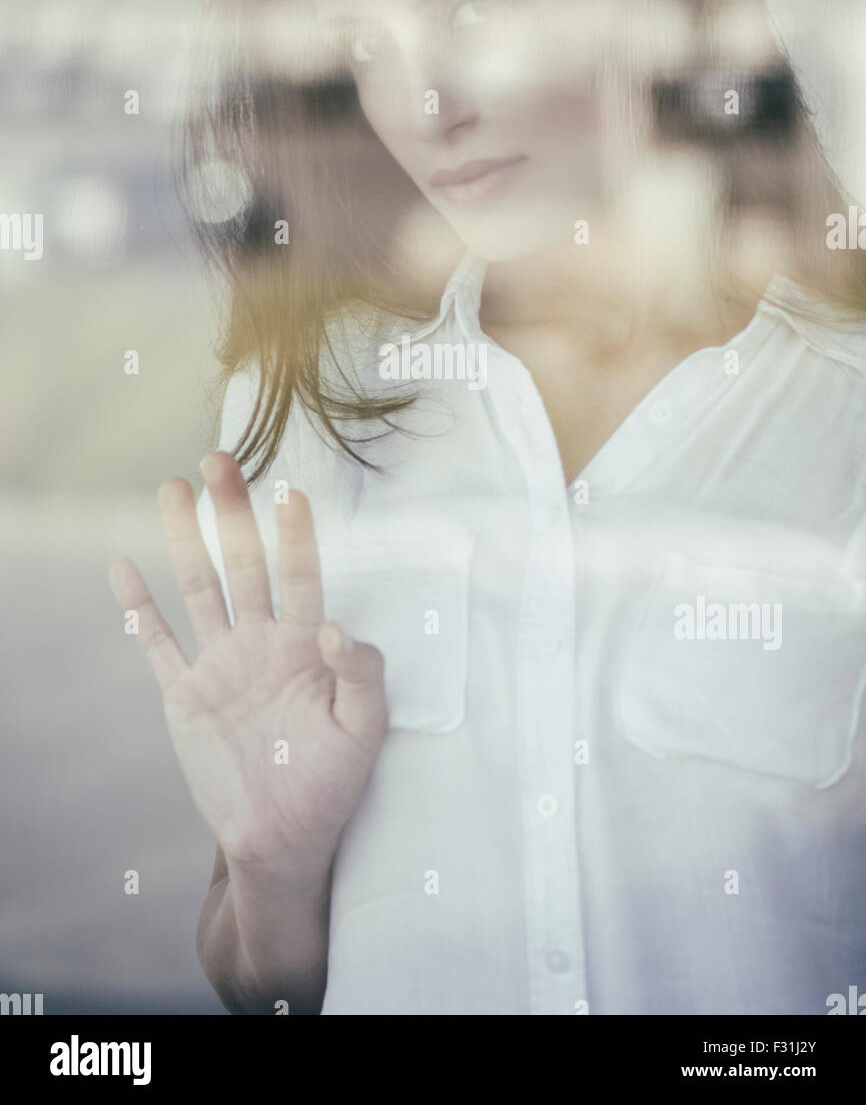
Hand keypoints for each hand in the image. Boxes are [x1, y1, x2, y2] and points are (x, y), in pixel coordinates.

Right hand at [108, 452, 387, 880]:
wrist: (283, 840)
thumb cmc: (332, 786)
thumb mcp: (364, 732)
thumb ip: (362, 676)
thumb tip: (335, 626)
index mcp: (307, 646)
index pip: (302, 576)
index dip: (296, 535)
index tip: (292, 491)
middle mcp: (262, 642)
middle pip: (245, 563)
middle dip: (233, 512)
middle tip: (220, 459)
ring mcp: (221, 664)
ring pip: (200, 589)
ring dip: (185, 540)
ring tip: (172, 489)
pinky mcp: (185, 694)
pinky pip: (157, 643)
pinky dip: (139, 609)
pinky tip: (124, 568)